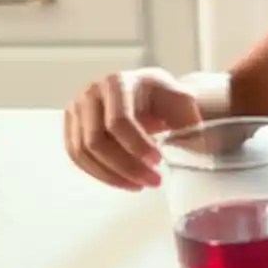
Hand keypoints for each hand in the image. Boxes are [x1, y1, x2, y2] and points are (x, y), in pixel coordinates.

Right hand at [64, 67, 202, 190]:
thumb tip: (194, 149)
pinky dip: (100, 174)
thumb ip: (188, 122)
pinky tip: (124, 182)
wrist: (151, 96)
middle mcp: (91, 92)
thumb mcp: (183, 103)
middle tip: (153, 182)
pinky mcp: (72, 126)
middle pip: (97, 140)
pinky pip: (77, 157)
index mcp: (118, 82)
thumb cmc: (167, 99)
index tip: (159, 162)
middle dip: (126, 167)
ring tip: (141, 185)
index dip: (137, 146)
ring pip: (83, 152)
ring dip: (112, 176)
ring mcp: (77, 109)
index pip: (119, 121)